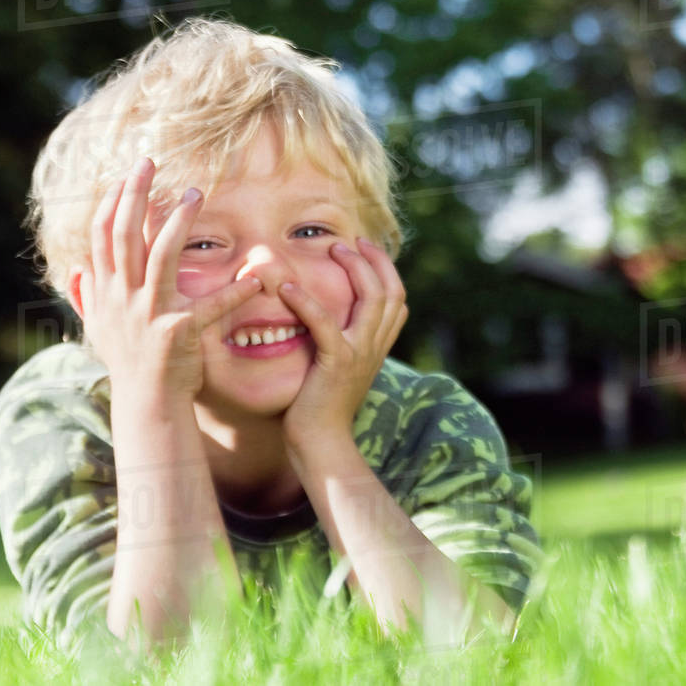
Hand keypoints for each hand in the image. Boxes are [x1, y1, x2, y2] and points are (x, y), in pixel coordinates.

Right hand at [71, 158, 261, 403]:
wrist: (147, 405)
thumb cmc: (130, 365)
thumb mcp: (100, 332)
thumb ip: (89, 299)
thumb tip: (77, 272)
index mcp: (106, 293)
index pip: (102, 237)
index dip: (111, 203)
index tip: (124, 176)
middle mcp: (123, 298)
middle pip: (124, 234)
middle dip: (134, 194)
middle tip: (148, 162)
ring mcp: (148, 313)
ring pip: (160, 256)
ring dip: (177, 222)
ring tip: (194, 193)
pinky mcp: (178, 332)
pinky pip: (211, 305)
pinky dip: (234, 291)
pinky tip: (255, 276)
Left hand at [278, 237, 407, 447]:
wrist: (321, 444)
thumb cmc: (322, 407)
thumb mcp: (341, 369)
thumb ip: (344, 342)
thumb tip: (331, 319)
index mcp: (377, 346)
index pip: (397, 298)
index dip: (385, 268)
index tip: (364, 248)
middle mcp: (375, 346)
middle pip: (391, 290)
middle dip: (373, 259)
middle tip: (348, 242)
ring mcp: (360, 354)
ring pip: (371, 299)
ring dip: (353, 268)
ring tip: (332, 250)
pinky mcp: (336, 364)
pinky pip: (325, 324)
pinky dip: (307, 303)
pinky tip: (288, 288)